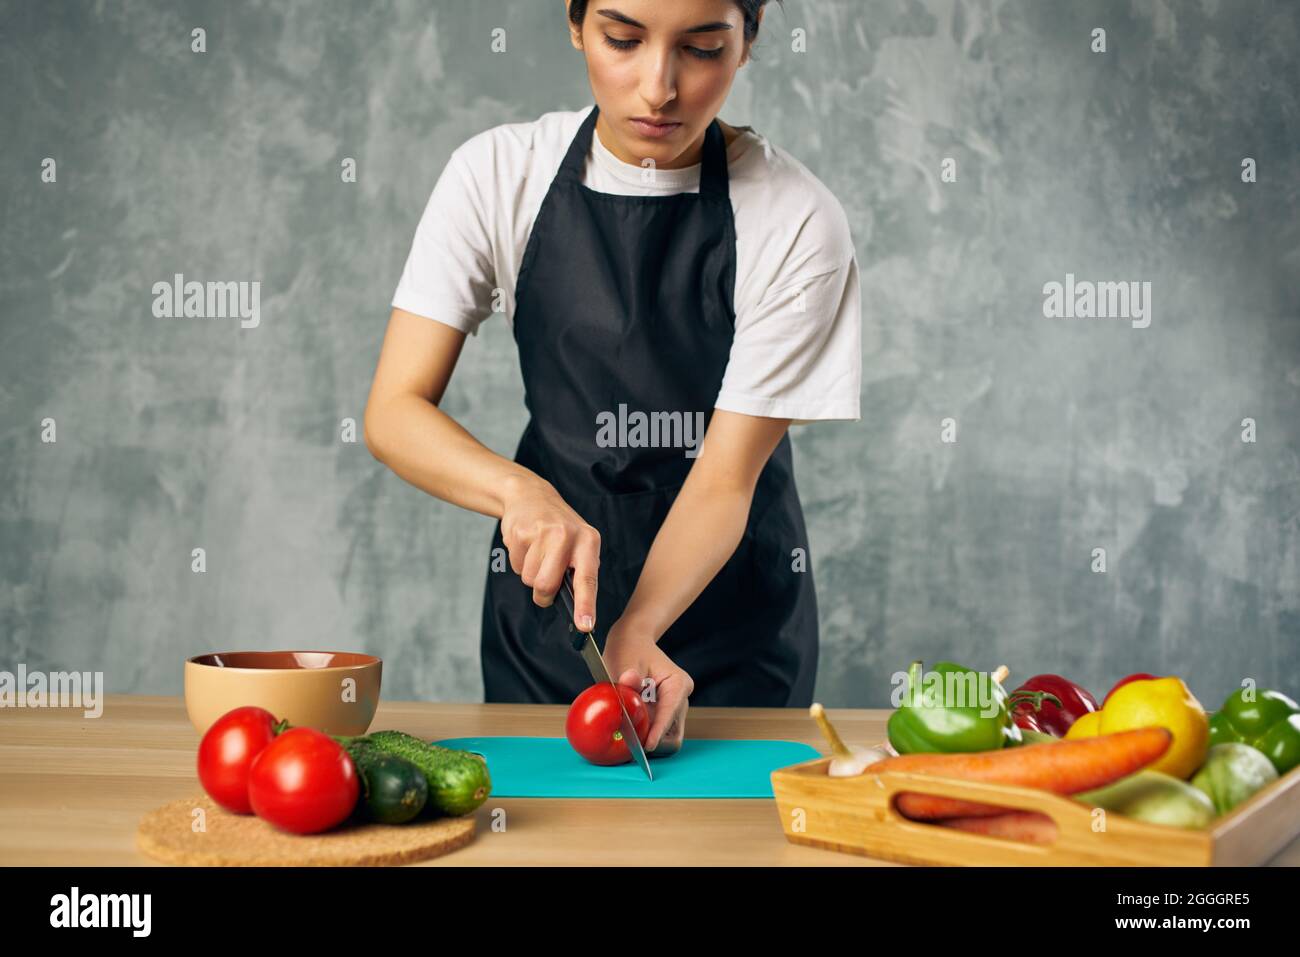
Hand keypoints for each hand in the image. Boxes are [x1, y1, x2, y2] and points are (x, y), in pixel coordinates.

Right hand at [500, 475, 599, 629]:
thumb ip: (578, 573)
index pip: (587, 579)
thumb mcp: (577, 545)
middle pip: (547, 585)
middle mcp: (568, 535)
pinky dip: (518, 561)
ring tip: (536, 552)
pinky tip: (525, 545)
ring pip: (529, 578)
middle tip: (543, 579)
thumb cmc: (557, 529)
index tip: (585, 625)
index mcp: (588, 541)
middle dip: (541, 592)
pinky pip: (515, 565)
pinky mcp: (521, 532)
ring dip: (529, 573)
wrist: (530, 496)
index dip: (586, 605)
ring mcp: (543, 532)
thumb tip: (575, 610)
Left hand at [602, 623, 692, 753]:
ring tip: (626, 735)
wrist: (631, 644)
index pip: (670, 714)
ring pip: (666, 739)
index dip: (658, 731)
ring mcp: (672, 711)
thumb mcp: (626, 660)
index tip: (647, 745)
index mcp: (678, 684)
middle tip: (630, 744)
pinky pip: (655, 734)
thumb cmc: (630, 650)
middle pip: (673, 735)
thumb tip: (629, 680)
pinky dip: (643, 737)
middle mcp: (680, 701)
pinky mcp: (661, 717)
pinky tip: (627, 732)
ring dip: (647, 740)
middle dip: (654, 742)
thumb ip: (627, 676)